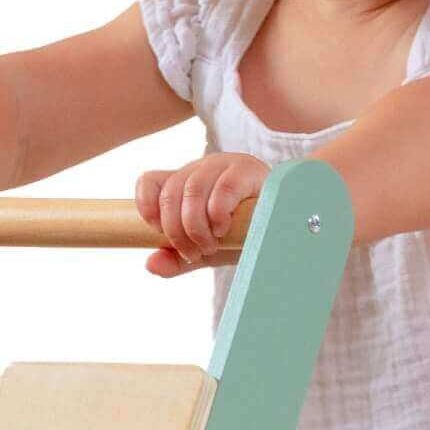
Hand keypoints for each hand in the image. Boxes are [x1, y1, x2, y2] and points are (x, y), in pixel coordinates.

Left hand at [134, 154, 267, 277]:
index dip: (146, 205)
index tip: (156, 232)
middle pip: (170, 191)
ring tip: (209, 246)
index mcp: (185, 182)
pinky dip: (217, 214)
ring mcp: (223, 165)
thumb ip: (177, 260)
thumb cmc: (243, 235)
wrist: (283, 229)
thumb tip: (150, 264)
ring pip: (192, 190)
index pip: (150, 181)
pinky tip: (224, 229)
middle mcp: (201, 169)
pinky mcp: (247, 169)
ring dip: (195, 226)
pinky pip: (222, 188)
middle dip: (175, 230)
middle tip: (192, 253)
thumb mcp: (205, 252)